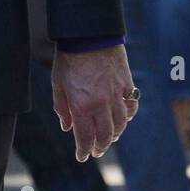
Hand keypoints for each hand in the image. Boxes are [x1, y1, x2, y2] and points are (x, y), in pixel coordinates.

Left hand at [52, 44, 137, 161]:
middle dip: (100, 147)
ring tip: (109, 138)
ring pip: (121, 123)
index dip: (84, 151)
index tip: (82, 157)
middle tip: (96, 152)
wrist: (89, 34)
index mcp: (81, 105)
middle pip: (105, 135)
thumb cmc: (69, 58)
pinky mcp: (126, 83)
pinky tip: (125, 118)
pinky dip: (129, 115)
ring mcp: (116, 94)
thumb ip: (62, 108)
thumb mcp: (58, 83)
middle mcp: (100, 103)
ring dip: (115, 134)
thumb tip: (67, 128)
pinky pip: (131, 105)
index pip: (85, 138)